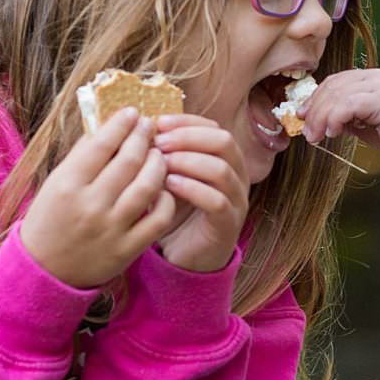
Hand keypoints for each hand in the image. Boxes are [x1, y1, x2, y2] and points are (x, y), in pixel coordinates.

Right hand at [20, 107, 176, 287]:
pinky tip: (162, 188)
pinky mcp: (128, 248)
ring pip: (148, 185)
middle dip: (143, 137)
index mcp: (67, 185)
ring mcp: (112, 228)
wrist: (44, 271)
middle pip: (129, 160)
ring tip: (157, 154)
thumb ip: (82, 157)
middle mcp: (90, 205)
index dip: (121, 123)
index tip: (132, 112)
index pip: (101, 143)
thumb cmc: (49, 220)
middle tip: (149, 125)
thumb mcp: (55, 184)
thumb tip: (110, 125)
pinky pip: (159, 217)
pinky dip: (166, 198)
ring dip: (158, 163)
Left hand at [153, 114, 249, 272]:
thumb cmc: (175, 213)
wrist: (185, 257)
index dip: (187, 122)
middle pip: (224, 141)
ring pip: (222, 170)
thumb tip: (142, 127)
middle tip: (159, 143)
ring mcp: (236, 201)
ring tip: (161, 164)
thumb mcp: (169, 177)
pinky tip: (169, 185)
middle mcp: (237, 176)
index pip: (214, 127)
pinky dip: (192, 189)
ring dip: (188, 161)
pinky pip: (217, 201)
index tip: (158, 123)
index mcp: (226, 160)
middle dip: (188, 137)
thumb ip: (164, 154)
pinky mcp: (228, 225)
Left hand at [297, 68, 379, 152]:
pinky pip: (349, 105)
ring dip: (321, 117)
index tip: (302, 115)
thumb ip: (343, 117)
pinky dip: (335, 118)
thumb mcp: (362, 124)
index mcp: (370, 78)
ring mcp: (379, 85)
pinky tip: (333, 132)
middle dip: (314, 110)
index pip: (335, 81)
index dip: (315, 98)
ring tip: (316, 136)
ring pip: (337, 95)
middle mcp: (374, 77)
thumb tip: (318, 120)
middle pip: (333, 86)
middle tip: (307, 132)